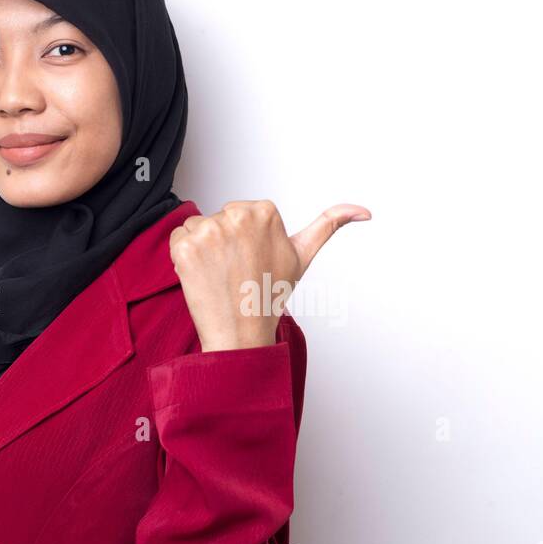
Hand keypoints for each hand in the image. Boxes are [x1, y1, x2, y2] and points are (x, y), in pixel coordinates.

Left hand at [168, 200, 370, 351]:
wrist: (242, 332)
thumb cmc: (270, 295)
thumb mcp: (303, 255)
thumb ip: (330, 225)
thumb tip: (364, 212)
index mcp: (264, 211)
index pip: (242, 213)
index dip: (245, 239)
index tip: (254, 261)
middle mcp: (236, 215)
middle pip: (219, 218)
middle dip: (224, 241)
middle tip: (237, 271)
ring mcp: (209, 231)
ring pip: (198, 227)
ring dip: (204, 249)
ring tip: (220, 274)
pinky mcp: (185, 246)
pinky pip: (178, 238)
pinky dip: (184, 257)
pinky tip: (203, 275)